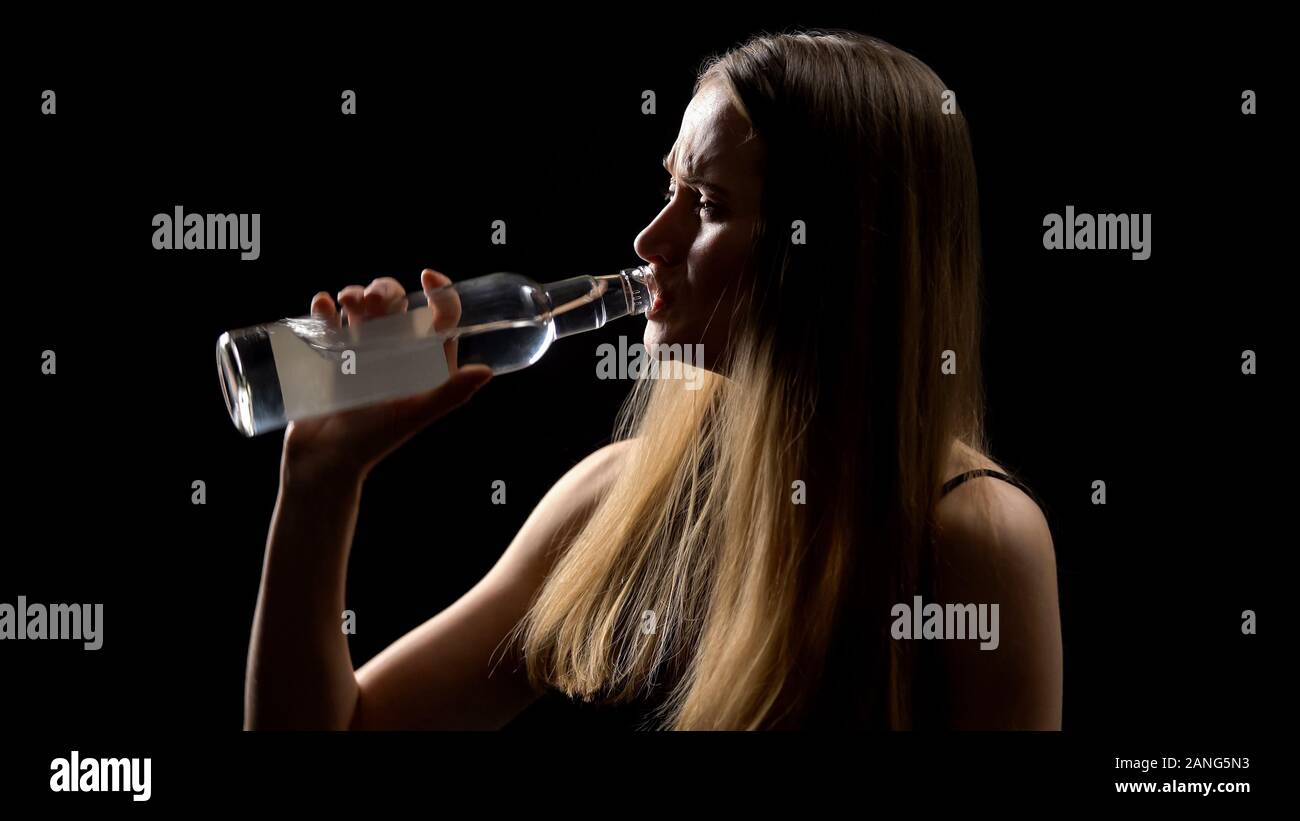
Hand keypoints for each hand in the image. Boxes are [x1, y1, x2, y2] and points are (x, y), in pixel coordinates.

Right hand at [281, 269, 489, 484]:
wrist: (326, 459)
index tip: (428, 276)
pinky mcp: (331, 355)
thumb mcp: (416, 413)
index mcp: (423, 361)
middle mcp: (397, 352)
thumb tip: (485, 371)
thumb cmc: (375, 439)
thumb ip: (449, 392)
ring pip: (363, 307)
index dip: (440, 292)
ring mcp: (362, 351)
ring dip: (356, 294)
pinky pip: (330, 321)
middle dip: (386, 291)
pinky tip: (323, 305)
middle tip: (373, 299)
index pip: (440, 317)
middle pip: (398, 304)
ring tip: (347, 301)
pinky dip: (324, 308)